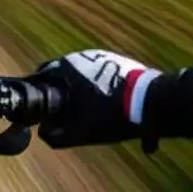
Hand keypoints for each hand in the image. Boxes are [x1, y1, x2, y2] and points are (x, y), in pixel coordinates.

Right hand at [29, 49, 162, 148]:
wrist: (154, 102)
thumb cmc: (113, 115)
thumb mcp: (80, 133)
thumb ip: (54, 136)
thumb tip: (43, 131)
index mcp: (66, 67)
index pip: (40, 75)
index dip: (37, 92)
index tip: (41, 107)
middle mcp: (80, 56)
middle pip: (60, 73)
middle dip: (59, 90)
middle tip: (64, 110)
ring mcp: (101, 56)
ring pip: (80, 72)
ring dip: (78, 87)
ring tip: (86, 108)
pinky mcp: (117, 60)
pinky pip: (98, 72)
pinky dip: (96, 84)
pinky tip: (104, 101)